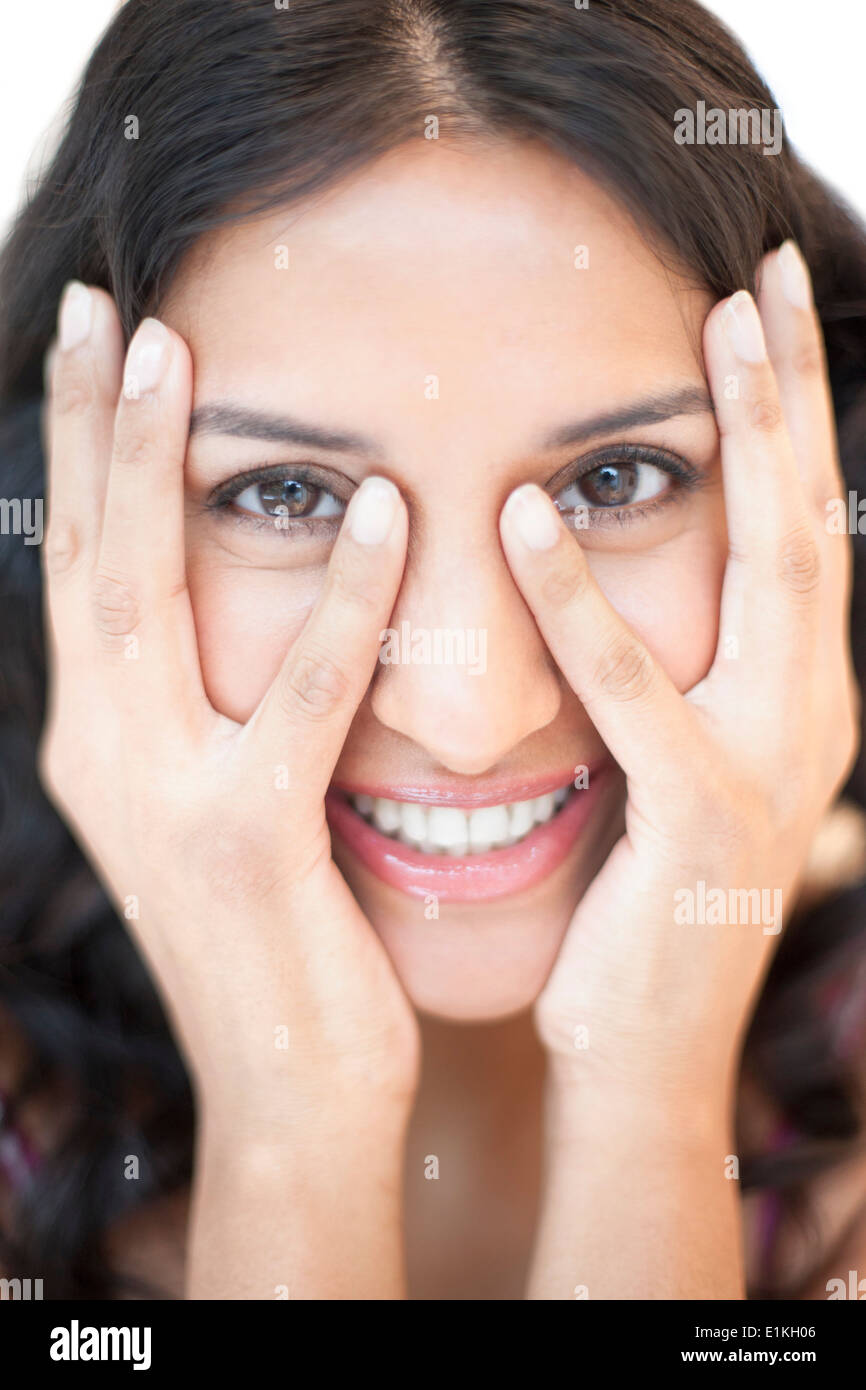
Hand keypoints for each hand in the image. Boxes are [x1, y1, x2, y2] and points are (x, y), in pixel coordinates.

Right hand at [39, 284, 418, 1134]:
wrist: (291, 1089)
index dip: (77, 451)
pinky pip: (299, 698)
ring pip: (147, 601)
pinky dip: (339, 600)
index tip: (94, 341)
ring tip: (181, 356)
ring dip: (155, 470)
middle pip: (87, 555)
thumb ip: (212, 708)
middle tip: (105, 303)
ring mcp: (161, 802)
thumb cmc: (278, 936)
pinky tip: (377, 510)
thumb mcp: (222, 804)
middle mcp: (104, 757)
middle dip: (87, 424)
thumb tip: (239, 602)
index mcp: (102, 742)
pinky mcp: (245, 845)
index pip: (80, 566)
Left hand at [500, 243, 858, 1104]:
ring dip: (746, 448)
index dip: (796, 419)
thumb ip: (674, 672)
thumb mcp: (677, 765)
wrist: (641, 1048)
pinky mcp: (702, 820)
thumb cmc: (642, 900)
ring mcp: (773, 768)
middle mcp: (811, 715)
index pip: (807, 530)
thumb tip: (622, 571)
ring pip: (769, 576)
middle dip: (794, 395)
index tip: (766, 313)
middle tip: (766, 277)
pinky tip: (525, 516)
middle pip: (813, 522)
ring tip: (710, 338)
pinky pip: (637, 694)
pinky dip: (579, 603)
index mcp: (801, 697)